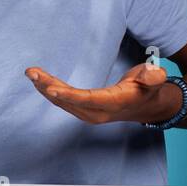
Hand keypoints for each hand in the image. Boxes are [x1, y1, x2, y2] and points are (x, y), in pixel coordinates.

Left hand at [24, 63, 172, 124]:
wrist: (147, 105)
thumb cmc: (148, 88)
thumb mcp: (154, 80)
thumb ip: (153, 77)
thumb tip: (155, 73)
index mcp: (114, 103)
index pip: (87, 99)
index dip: (68, 95)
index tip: (50, 88)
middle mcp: (98, 112)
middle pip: (69, 101)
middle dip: (48, 87)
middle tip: (32, 72)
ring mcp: (89, 113)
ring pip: (63, 102)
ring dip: (45, 88)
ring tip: (31, 73)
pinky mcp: (84, 109)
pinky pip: (64, 101)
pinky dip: (50, 91)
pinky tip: (39, 81)